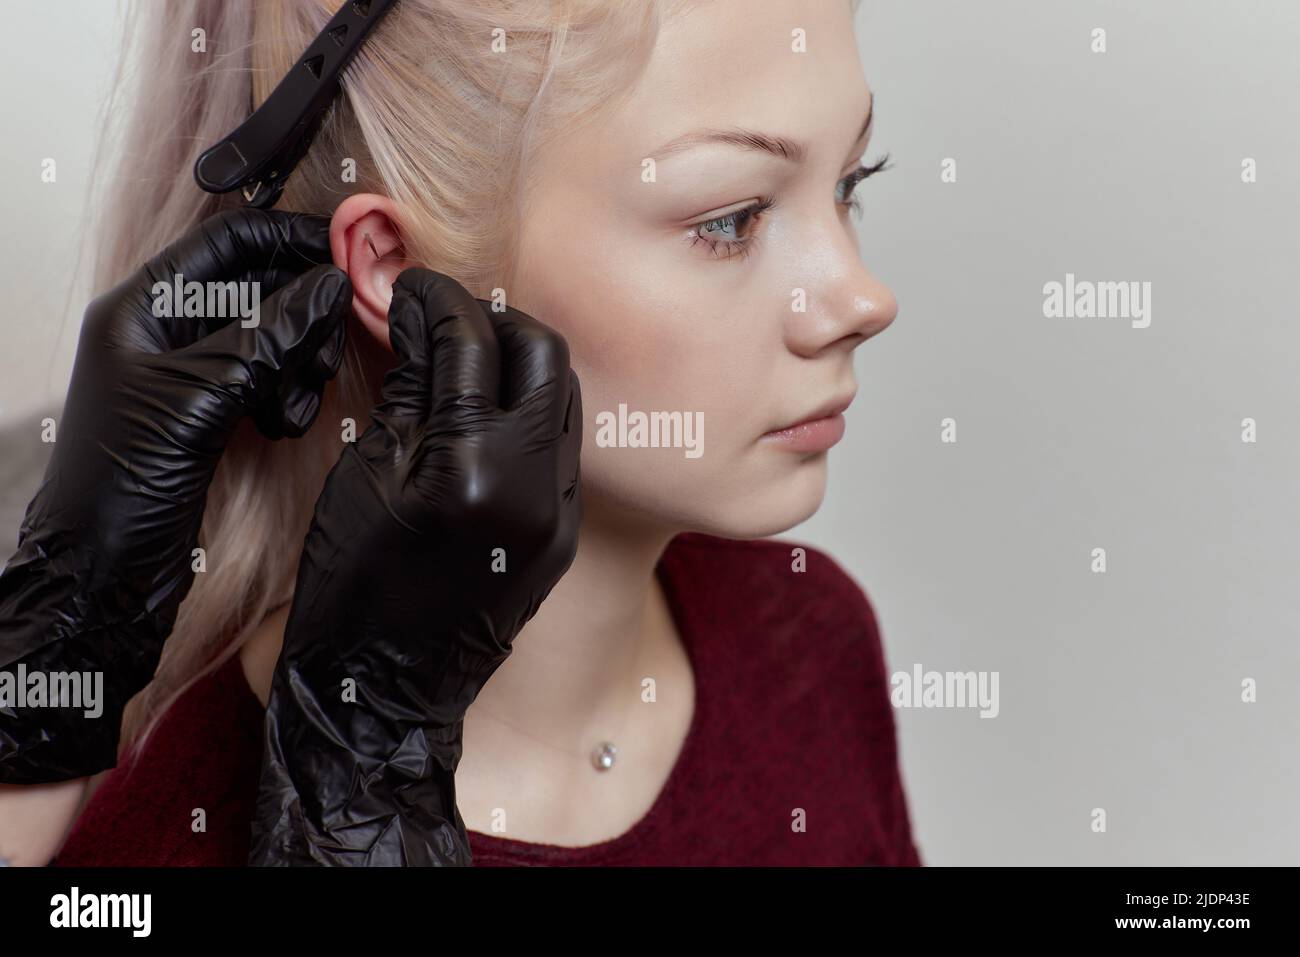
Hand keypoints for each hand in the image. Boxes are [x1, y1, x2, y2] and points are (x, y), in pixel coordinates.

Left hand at [0, 208, 352, 783]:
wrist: (103, 575)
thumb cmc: (121, 483)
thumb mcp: (200, 395)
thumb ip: (268, 335)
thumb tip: (330, 285)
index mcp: (144, 307)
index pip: (228, 241)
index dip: (289, 240)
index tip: (346, 255)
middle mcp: (169, 332)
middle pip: (260, 288)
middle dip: (303, 314)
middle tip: (325, 351)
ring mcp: (194, 374)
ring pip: (274, 337)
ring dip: (300, 362)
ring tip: (297, 403)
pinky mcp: (215, 412)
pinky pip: (272, 380)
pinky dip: (290, 395)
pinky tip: (285, 423)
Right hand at [250, 267, 581, 865]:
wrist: (384, 690)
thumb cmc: (349, 587)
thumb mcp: (363, 474)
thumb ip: (408, 390)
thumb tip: (421, 326)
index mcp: (469, 464)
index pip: (468, 339)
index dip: (434, 299)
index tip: (408, 288)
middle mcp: (533, 482)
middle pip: (540, 351)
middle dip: (492, 317)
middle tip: (443, 317)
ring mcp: (559, 510)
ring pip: (564, 395)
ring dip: (520, 362)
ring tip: (467, 359)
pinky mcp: (566, 532)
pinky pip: (563, 446)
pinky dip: (531, 413)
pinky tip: (488, 414)